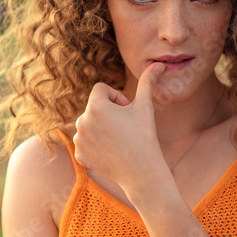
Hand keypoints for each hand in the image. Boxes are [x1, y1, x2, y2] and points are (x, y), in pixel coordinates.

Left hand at [72, 62, 168, 193]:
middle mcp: (81, 121)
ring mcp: (78, 139)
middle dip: (109, 113)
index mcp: (95, 106)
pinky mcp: (79, 154)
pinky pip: (86, 140)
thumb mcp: (145, 107)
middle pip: (95, 107)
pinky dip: (96, 144)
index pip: (101, 89)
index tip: (128, 111)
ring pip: (90, 123)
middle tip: (125, 128)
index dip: (117, 98)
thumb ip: (148, 82)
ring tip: (118, 140)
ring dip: (102, 127)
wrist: (141, 173)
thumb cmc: (145, 136)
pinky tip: (111, 152)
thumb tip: (158, 64)